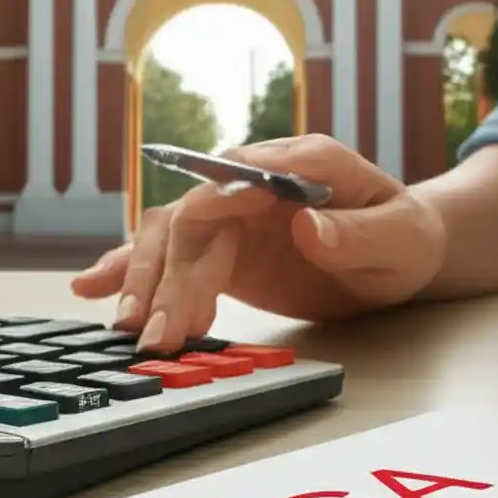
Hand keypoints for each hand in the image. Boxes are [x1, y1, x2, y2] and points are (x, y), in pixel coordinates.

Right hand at [69, 135, 446, 352]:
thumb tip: (306, 224)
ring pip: (169, 235)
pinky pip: (170, 255)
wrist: (399, 253)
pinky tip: (91, 287)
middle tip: (157, 334)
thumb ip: (357, 233)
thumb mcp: (401, 238)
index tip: (185, 278)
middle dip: (169, 276)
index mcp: (300, 163)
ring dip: (144, 280)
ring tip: (130, 329)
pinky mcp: (221, 246)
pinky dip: (131, 270)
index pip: (236, 181)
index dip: (204, 223)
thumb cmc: (406, 239)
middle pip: (193, 217)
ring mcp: (233, 213)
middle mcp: (254, 180)